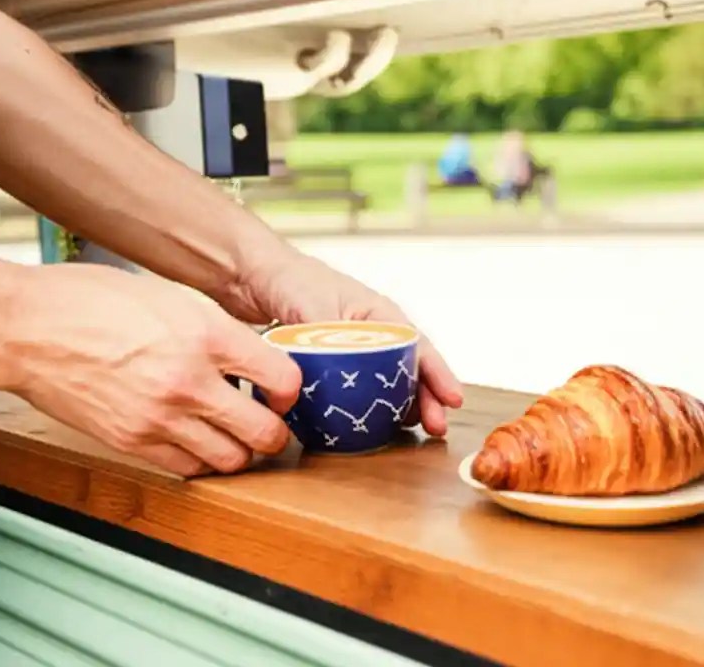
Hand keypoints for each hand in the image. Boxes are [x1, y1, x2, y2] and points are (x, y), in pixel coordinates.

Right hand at [2, 263, 300, 475]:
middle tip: (266, 420)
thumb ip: (215, 329)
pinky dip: (200, 460)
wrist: (25, 328)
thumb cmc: (87, 301)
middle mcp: (189, 381)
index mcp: (205, 335)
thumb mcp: (169, 296)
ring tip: (230, 433)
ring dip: (239, 451)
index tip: (280, 389)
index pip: (283, 379)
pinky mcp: (132, 442)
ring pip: (231, 461)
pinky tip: (194, 438)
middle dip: (273, 430)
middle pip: (265, 433)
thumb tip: (251, 355)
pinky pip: (188, 468)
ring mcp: (160, 418)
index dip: (289, 389)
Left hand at [228, 252, 464, 435]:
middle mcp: (370, 332)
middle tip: (436, 428)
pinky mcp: (328, 364)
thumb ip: (327, 337)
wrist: (250, 273)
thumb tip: (332, 373)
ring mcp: (350, 349)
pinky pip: (354, 389)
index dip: (438, 374)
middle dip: (427, 398)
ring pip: (385, 381)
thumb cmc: (288, 277)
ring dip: (400, 405)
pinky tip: (369, 424)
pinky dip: (366, 406)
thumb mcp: (314, 306)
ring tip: (411, 430)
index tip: (453, 400)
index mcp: (377, 313)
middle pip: (408, 368)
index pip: (417, 345)